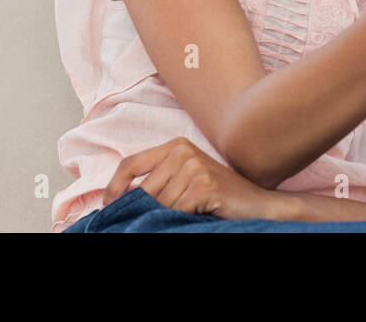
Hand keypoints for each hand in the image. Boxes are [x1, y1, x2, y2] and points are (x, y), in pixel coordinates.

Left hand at [102, 136, 303, 220]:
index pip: (130, 164)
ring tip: (187, 214)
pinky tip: (197, 215)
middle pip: (143, 190)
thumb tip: (118, 199)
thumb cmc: (219, 195)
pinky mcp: (203, 185)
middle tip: (154, 220)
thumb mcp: (186, 179)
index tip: (107, 207)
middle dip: (144, 210)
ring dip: (167, 216)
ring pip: (158, 203)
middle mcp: (183, 150)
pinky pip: (175, 210)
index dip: (113, 188)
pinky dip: (181, 219)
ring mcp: (194, 166)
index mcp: (176, 145)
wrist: (258, 204)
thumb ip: (157, 181)